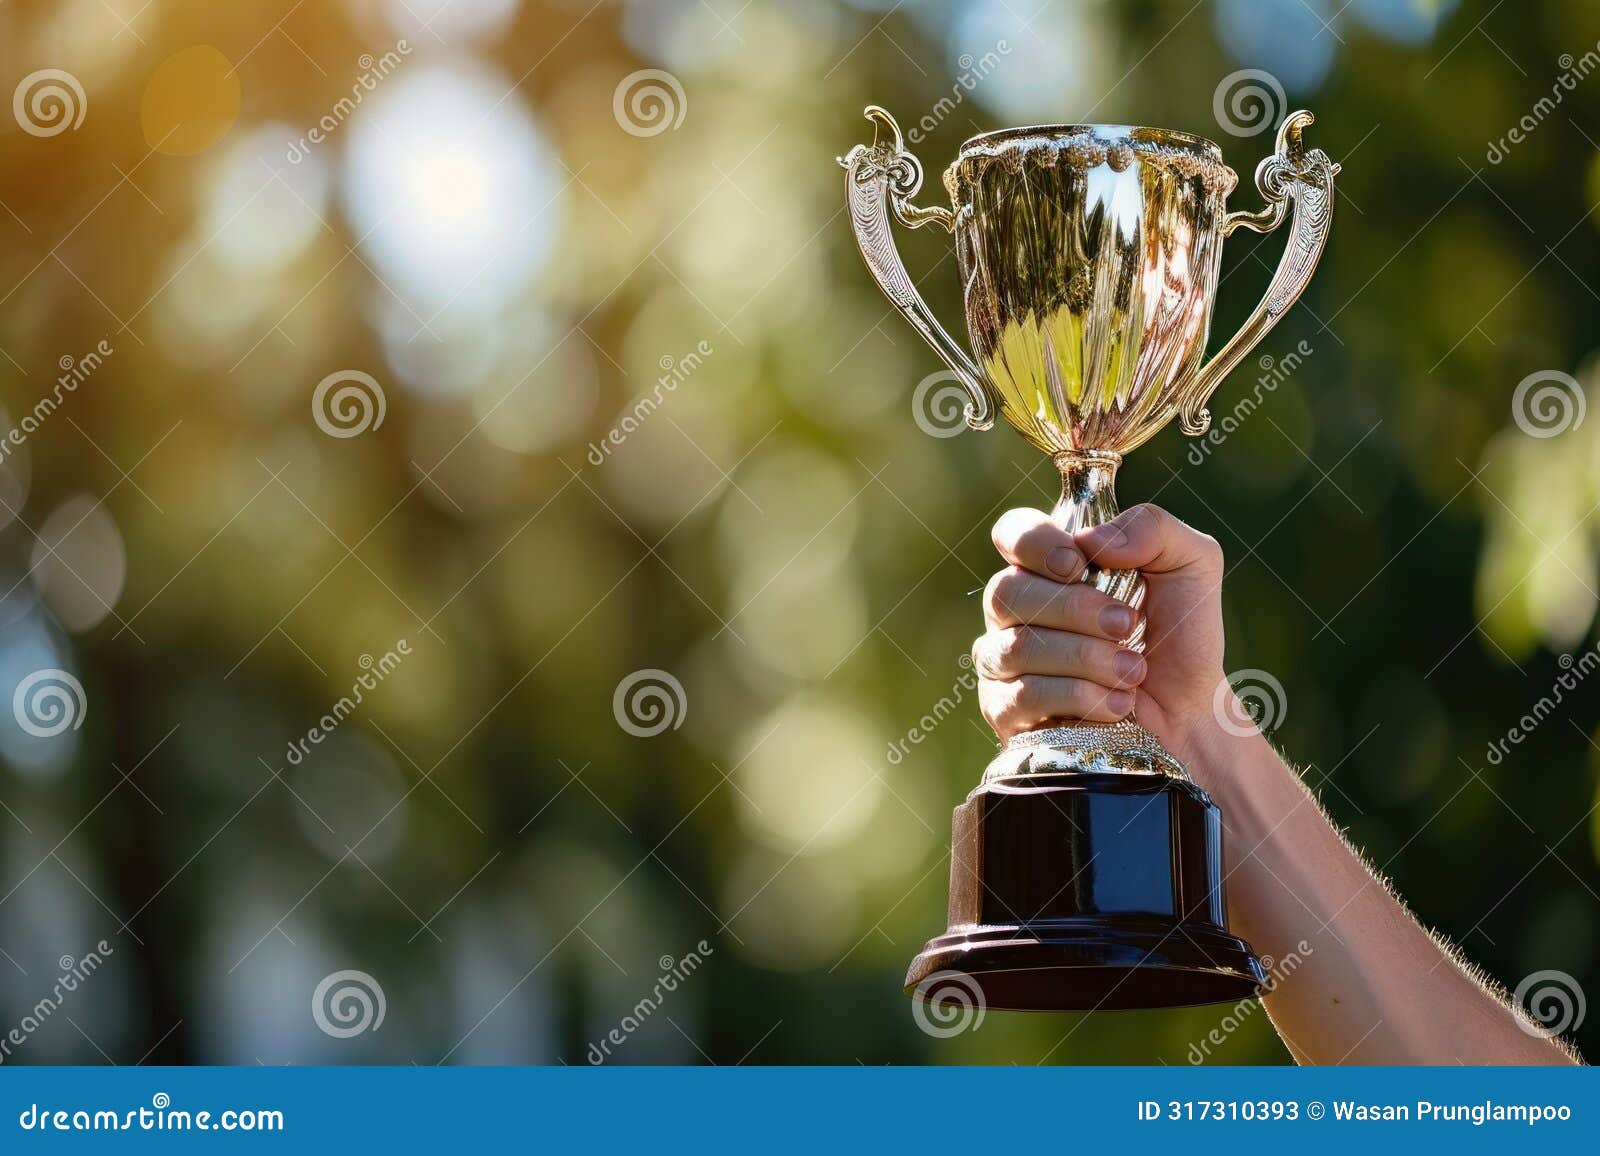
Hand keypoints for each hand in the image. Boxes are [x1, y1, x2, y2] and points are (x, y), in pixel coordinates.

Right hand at [973, 503, 1229, 763]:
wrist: (1190, 709)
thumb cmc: (1182, 632)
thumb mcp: (1191, 562)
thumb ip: (1151, 528)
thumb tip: (1090, 541)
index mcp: (1050, 565)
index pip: (1011, 533)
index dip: (1035, 543)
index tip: (1080, 565)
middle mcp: (1017, 609)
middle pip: (1006, 592)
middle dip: (1074, 609)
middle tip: (1127, 625)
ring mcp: (1004, 661)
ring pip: (1016, 647)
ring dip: (1086, 658)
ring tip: (1134, 671)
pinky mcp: (1006, 711)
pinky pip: (1021, 696)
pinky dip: (1078, 697)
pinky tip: (1119, 702)